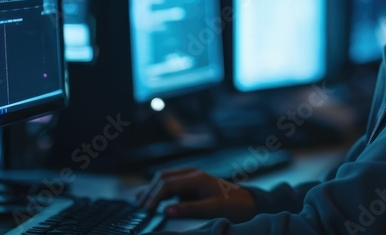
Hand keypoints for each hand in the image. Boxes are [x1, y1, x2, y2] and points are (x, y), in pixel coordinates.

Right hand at [135, 167, 257, 222]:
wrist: (247, 203)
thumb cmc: (232, 206)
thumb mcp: (213, 209)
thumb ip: (189, 209)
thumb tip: (166, 211)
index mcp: (197, 178)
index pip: (168, 184)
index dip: (155, 196)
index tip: (146, 210)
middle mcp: (191, 174)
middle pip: (162, 178)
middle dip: (149, 191)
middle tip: (140, 209)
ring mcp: (190, 178)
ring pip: (164, 179)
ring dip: (151, 189)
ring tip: (139, 203)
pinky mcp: (189, 185)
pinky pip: (170, 185)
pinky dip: (158, 191)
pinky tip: (149, 199)